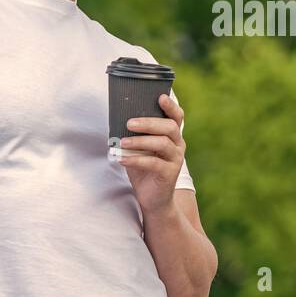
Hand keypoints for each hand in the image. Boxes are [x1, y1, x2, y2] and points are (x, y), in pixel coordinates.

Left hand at [118, 93, 184, 216]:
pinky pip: (153, 163)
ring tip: (122, 143)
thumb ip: (134, 135)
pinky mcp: (169, 174)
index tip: (160, 97)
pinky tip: (121, 159)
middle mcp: (178, 145)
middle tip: (129, 123)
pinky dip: (135, 159)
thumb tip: (117, 120)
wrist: (153, 199)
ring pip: (161, 143)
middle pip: (169, 127)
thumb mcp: (139, 149)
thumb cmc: (144, 169)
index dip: (170, 106)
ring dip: (139, 141)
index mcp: (172, 136)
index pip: (176, 117)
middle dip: (148, 123)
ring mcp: (176, 160)